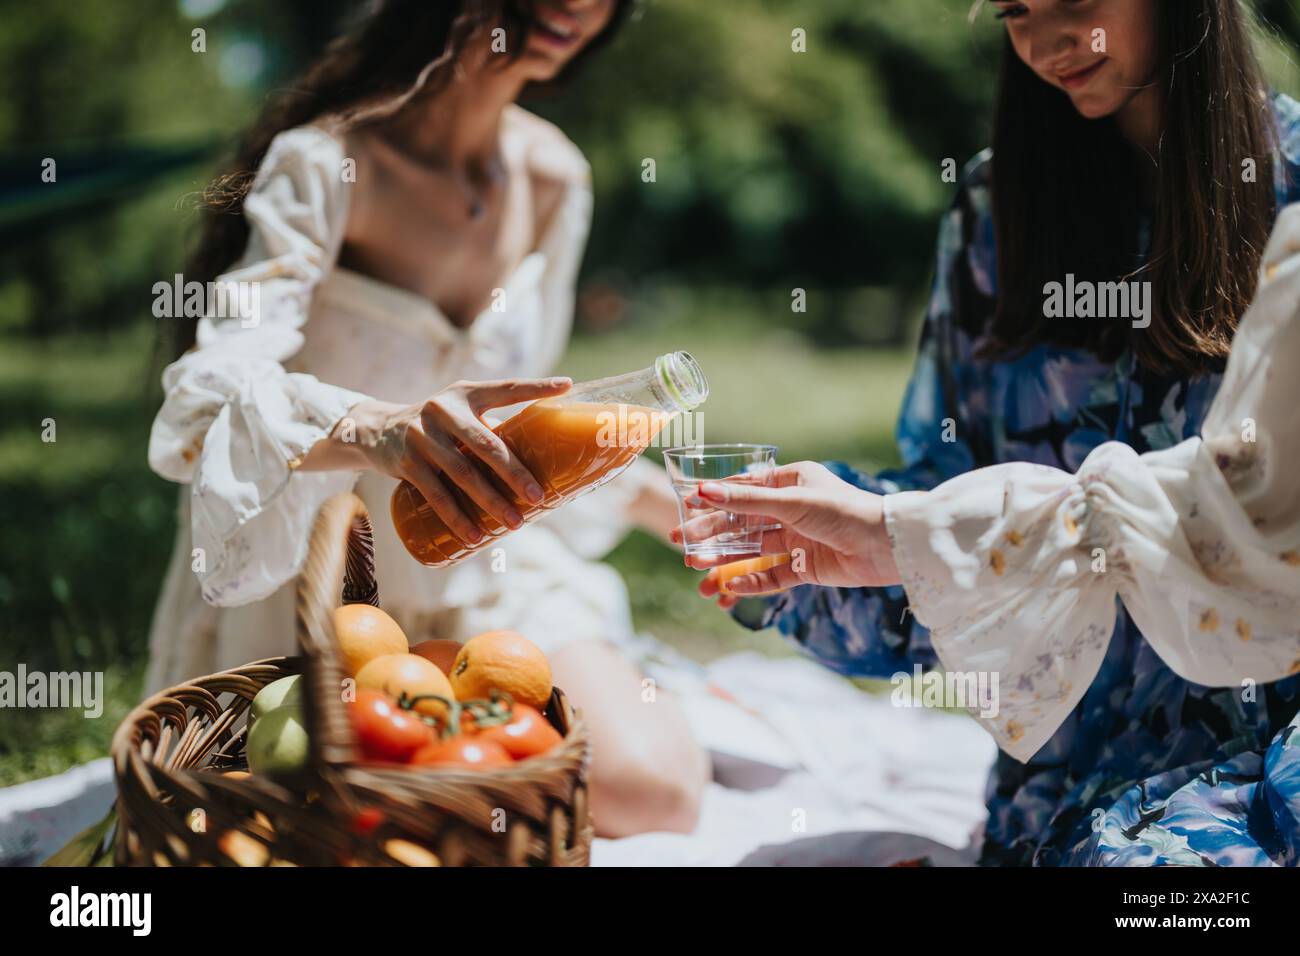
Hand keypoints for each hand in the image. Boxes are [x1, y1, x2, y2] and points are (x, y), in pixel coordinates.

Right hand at [307, 377, 571, 543]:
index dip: (536, 386)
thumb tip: (542, 460)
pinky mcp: (407, 462)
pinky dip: (457, 518)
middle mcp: (444, 409)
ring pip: (464, 474)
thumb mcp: (459, 415)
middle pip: (487, 444)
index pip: (506, 388)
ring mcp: (423, 436)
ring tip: (515, 523)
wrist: (375, 430)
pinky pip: (436, 495)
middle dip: (515, 473)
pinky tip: (474, 537)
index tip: (566, 385)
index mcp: (466, 394)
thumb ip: (490, 428)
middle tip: (538, 497)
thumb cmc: (436, 427)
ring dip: (491, 503)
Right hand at [667, 461, 900, 604]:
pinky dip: (750, 582)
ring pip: (753, 552)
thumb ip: (745, 502)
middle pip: (742, 524)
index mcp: (791, 482)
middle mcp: (792, 509)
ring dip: (725, 562)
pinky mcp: (806, 568)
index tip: (685, 507)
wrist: (886, 546)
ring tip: (698, 572)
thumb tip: (703, 491)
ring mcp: (798, 540)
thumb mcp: (790, 501)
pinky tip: (729, 588)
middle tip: (682, 545)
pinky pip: (771, 575)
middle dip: (712, 535)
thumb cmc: (843, 510)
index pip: (743, 490)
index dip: (713, 499)